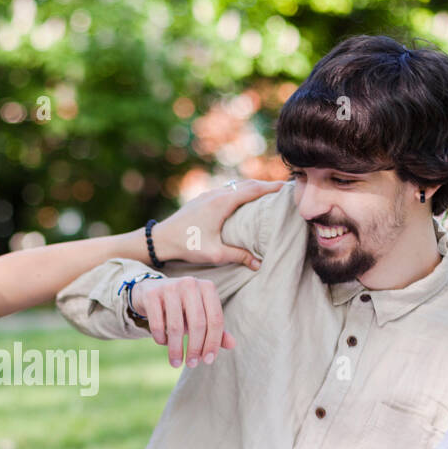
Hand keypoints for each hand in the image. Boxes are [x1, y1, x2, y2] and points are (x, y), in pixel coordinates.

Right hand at [131, 275, 235, 367]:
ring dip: (176, 350)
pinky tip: (163, 343)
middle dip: (195, 348)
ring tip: (176, 363)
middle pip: (198, 324)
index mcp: (208, 288)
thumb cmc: (182, 308)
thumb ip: (216, 330)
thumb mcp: (201, 316)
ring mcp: (170, 287)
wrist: (151, 291)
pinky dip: (161, 339)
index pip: (216, 319)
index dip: (213, 343)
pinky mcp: (151, 294)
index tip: (208, 361)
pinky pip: (158, 324)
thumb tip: (232, 345)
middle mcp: (190, 284)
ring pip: (176, 327)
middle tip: (192, 365)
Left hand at [152, 180, 284, 268]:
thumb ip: (238, 256)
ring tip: (266, 192)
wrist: (160, 239)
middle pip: (246, 184)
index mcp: (222, 203)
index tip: (287, 187)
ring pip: (235, 185)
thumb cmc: (186, 246)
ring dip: (252, 187)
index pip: (253, 190)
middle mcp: (216, 194)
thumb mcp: (215, 253)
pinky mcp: (201, 199)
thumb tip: (259, 264)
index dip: (272, 187)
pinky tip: (242, 199)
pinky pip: (226, 189)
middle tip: (283, 188)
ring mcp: (207, 195)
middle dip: (265, 185)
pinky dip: (239, 191)